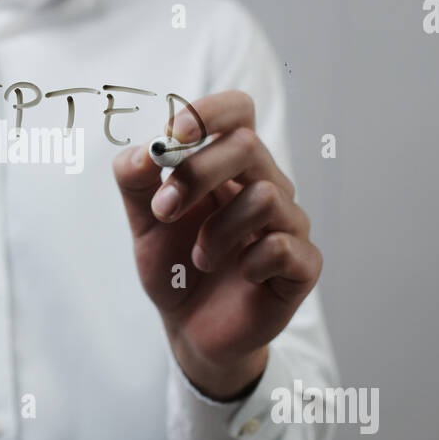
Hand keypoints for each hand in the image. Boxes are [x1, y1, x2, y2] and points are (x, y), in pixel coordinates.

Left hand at [112, 90, 322, 400]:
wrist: (190, 328)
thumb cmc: (174, 266)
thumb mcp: (143, 221)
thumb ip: (135, 181)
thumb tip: (143, 151)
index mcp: (230, 166)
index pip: (238, 111)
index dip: (209, 112)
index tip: (172, 134)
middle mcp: (266, 184)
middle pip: (247, 145)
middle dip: (195, 174)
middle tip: (162, 210)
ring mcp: (290, 224)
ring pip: (266, 195)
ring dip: (217, 229)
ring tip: (199, 258)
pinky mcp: (303, 265)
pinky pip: (282, 246)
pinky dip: (249, 260)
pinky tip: (239, 274)